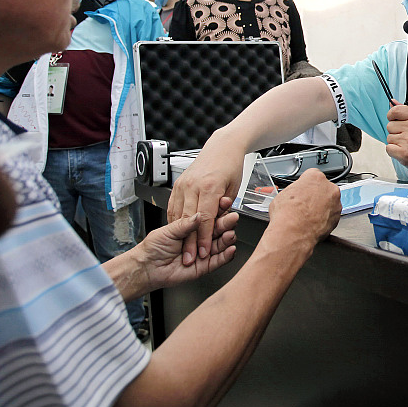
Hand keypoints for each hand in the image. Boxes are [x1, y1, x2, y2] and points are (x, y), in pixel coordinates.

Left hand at [133, 196, 238, 294]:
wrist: (147, 267)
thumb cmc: (154, 248)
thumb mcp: (170, 230)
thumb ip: (187, 223)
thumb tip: (199, 215)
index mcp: (191, 228)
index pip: (208, 218)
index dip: (217, 211)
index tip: (224, 203)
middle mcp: (199, 239)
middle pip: (217, 230)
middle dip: (226, 224)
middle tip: (232, 217)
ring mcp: (203, 252)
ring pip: (220, 245)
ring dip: (228, 238)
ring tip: (231, 233)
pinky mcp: (204, 267)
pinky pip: (218, 261)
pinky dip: (226, 256)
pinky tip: (231, 248)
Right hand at [168, 131, 248, 265]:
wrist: (223, 146)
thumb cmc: (232, 166)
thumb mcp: (234, 188)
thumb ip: (225, 208)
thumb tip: (220, 226)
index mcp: (209, 187)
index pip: (205, 220)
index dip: (204, 240)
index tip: (204, 254)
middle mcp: (193, 185)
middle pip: (189, 221)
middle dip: (190, 243)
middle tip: (190, 260)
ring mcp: (183, 184)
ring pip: (178, 215)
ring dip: (179, 235)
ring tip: (181, 251)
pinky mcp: (177, 184)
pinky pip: (173, 206)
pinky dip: (174, 221)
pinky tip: (176, 232)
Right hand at [265, 170, 341, 246]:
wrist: (293, 233)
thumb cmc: (287, 214)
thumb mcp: (282, 195)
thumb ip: (293, 191)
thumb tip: (292, 196)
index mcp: (315, 177)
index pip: (312, 175)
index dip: (305, 184)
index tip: (302, 191)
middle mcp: (329, 188)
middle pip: (323, 188)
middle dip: (315, 195)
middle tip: (305, 204)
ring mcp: (335, 203)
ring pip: (329, 202)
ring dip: (322, 207)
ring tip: (308, 215)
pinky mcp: (338, 217)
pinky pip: (331, 215)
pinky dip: (325, 218)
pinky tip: (313, 223)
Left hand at [385, 104, 407, 172]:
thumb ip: (406, 111)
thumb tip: (392, 102)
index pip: (395, 110)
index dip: (392, 116)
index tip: (395, 120)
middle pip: (390, 125)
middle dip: (396, 131)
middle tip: (407, 136)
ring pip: (389, 137)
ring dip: (396, 142)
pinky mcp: (404, 153)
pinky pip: (388, 148)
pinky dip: (394, 151)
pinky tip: (404, 150)